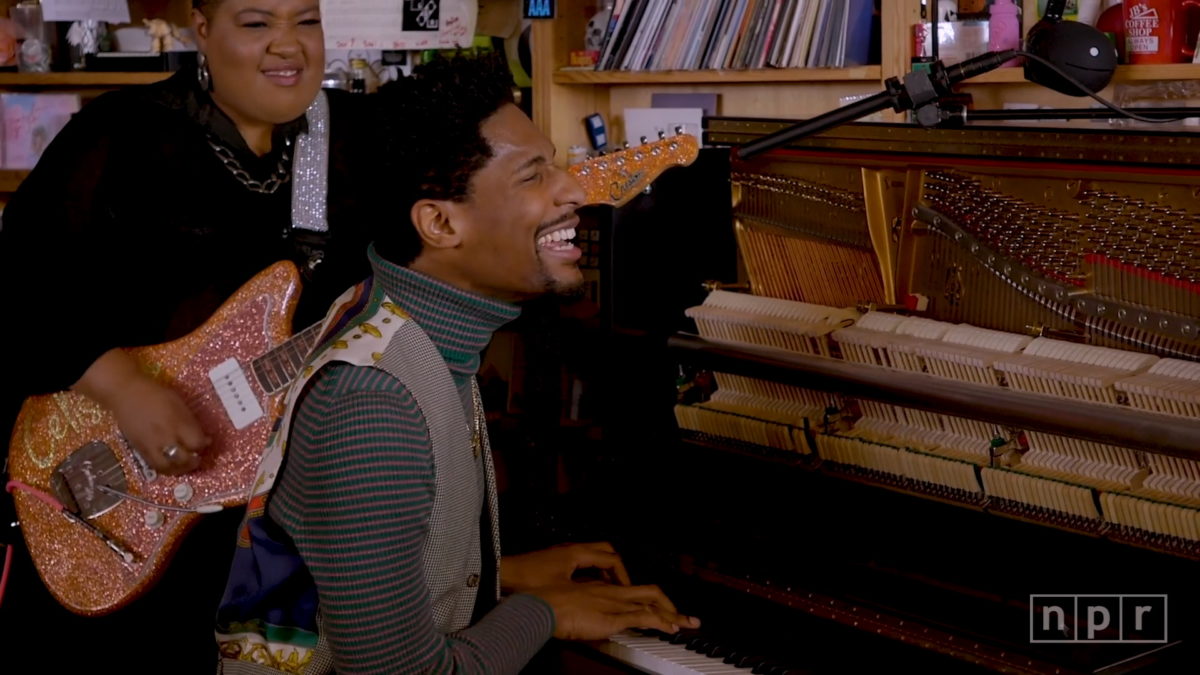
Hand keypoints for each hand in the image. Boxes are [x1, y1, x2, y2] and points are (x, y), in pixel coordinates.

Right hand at [73, 349, 210, 474]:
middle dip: (194, 461)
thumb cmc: (155, 394)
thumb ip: (191, 422)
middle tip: (197, 457)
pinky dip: (166, 469)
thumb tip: (204, 437)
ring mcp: (151, 445)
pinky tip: (171, 464)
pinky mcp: (139, 450)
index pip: (196, 443)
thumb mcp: (179, 403)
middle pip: (184, 459)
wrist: (125, 394)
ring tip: (185, 464)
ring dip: (180, 469)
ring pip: (169, 467)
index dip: (203, 445)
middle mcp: (165, 436)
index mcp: (177, 422)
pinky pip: (155, 465)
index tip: (206, 442)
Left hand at [502, 542, 630, 592]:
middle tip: (621, 586)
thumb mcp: (561, 589)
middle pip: (606, 551)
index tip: (627, 590)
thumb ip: (585, 592)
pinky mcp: (555, 560)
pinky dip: (590, 572)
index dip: (623, 575)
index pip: (611, 559)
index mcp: (577, 553)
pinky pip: (582, 561)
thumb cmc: (529, 580)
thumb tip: (605, 599)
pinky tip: (587, 588)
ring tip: (607, 588)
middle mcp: (572, 549)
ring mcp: (563, 553)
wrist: (504, 574)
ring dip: (603, 570)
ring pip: (593, 555)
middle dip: (616, 568)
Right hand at [529, 582, 700, 640]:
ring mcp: (614, 603)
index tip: (657, 607)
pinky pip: (644, 617)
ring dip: (672, 614)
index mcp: (599, 588)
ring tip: (687, 622)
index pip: (631, 591)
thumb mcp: (569, 606)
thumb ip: (582, 612)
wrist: (541, 606)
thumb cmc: (547, 605)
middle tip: (684, 616)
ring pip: (652, 603)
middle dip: (668, 604)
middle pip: (648, 592)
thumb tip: (588, 622)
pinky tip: (670, 627)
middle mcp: (611, 592)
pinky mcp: (613, 616)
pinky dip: (661, 621)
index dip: (647, 599)